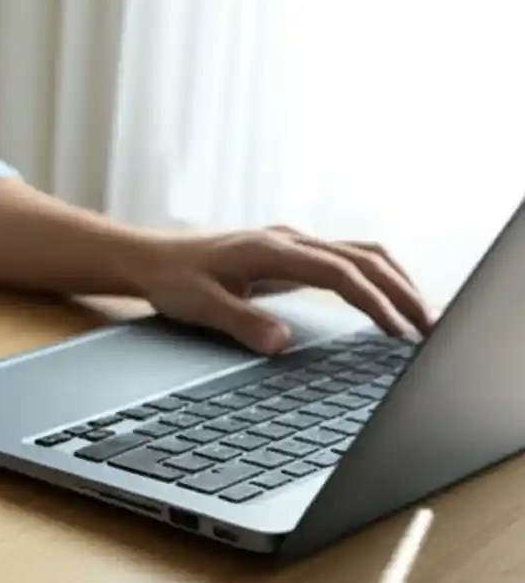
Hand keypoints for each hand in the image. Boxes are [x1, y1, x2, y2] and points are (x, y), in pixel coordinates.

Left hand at [133, 226, 433, 353]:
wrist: (151, 258)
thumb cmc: (172, 279)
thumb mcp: (199, 304)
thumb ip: (241, 322)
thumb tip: (281, 342)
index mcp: (270, 250)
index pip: (338, 272)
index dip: (372, 301)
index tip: (395, 330)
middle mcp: (288, 240)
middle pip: (363, 257)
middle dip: (402, 290)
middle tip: (431, 328)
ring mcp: (292, 243)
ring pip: (361, 253)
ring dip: (396, 280)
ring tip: (423, 316)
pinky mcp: (292, 254)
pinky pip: (347, 258)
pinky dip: (376, 277)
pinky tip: (389, 301)